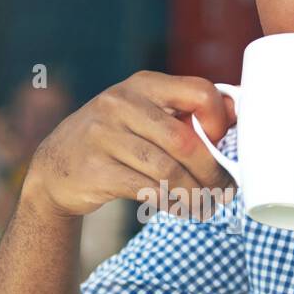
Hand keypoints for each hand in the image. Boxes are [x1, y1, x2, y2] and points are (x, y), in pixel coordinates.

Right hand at [21, 72, 236, 219]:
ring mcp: (104, 136)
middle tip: (225, 190)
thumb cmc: (114, 139)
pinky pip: (147, 190)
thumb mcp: (142, 113)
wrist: (56, 166)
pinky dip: (171, 204)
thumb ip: (183, 112)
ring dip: (194, 194)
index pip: (199, 92)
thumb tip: (238, 113)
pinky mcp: (96, 170)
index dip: (220, 121)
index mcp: (143, 84)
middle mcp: (121, 104)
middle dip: (212, 171)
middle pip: (185, 141)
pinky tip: (180, 209)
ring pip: (168, 171)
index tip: (222, 144)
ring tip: (206, 206)